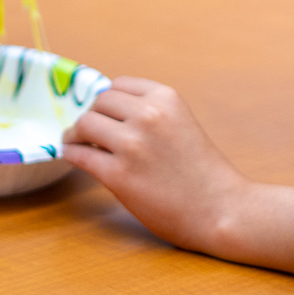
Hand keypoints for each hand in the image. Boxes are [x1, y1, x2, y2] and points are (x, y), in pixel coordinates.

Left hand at [62, 77, 251, 253]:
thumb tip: (106, 112)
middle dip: (92, 116)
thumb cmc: (203, 172)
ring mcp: (132, 145)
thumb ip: (151, 114)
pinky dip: (72, 153)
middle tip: (89, 132)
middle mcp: (148, 115)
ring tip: (78, 143)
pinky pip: (80, 155)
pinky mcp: (118, 175)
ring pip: (84, 124)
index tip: (105, 114)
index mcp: (166, 98)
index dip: (109, 101)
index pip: (119, 85)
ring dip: (76, 133)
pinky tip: (74, 156)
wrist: (221, 209)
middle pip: (99, 103)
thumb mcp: (181, 124)